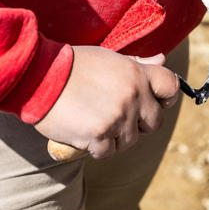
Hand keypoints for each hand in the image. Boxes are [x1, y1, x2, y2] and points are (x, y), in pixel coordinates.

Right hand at [35, 46, 179, 158]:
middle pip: (155, 122)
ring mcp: (117, 116)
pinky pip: (107, 152)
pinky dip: (95, 147)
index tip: (155, 103)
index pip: (171, 87)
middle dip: (140, 124)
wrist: (37, 77)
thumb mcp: (109, 57)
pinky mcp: (98, 135)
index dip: (166, 99)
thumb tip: (162, 60)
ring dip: (114, 137)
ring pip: (130, 140)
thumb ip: (137, 63)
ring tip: (94, 121)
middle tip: (117, 117)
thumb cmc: (73, 65)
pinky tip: (83, 131)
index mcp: (137, 73)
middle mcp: (133, 95)